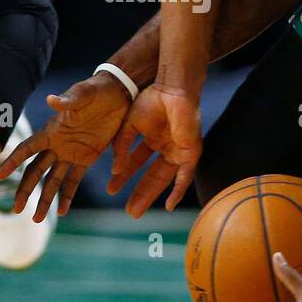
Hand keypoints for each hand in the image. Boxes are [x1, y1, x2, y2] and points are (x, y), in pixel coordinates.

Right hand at [0, 73, 131, 221]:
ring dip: (45, 199)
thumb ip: (67, 101)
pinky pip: (74, 181)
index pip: (27, 149)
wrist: (118, 95)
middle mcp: (57, 145)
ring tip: (37, 219)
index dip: (13, 161)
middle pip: (35, 171)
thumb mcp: (82, 95)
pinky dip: (67, 196)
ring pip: (52, 181)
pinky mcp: (86, 159)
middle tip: (16, 210)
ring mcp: (70, 153)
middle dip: (25, 190)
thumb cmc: (95, 90)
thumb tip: (51, 99)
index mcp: (51, 130)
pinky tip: (61, 212)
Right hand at [108, 84, 201, 216]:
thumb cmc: (152, 100)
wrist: (173, 89)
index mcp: (153, 139)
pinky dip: (178, 190)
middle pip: (152, 176)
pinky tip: (169, 204)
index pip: (137, 163)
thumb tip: (115, 170)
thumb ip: (122, 147)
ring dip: (152, 195)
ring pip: (165, 179)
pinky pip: (185, 176)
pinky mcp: (190, 152)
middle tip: (129, 211)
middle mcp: (166, 147)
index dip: (124, 177)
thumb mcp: (130, 125)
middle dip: (140, 193)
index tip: (111, 189)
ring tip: (136, 211)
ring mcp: (178, 150)